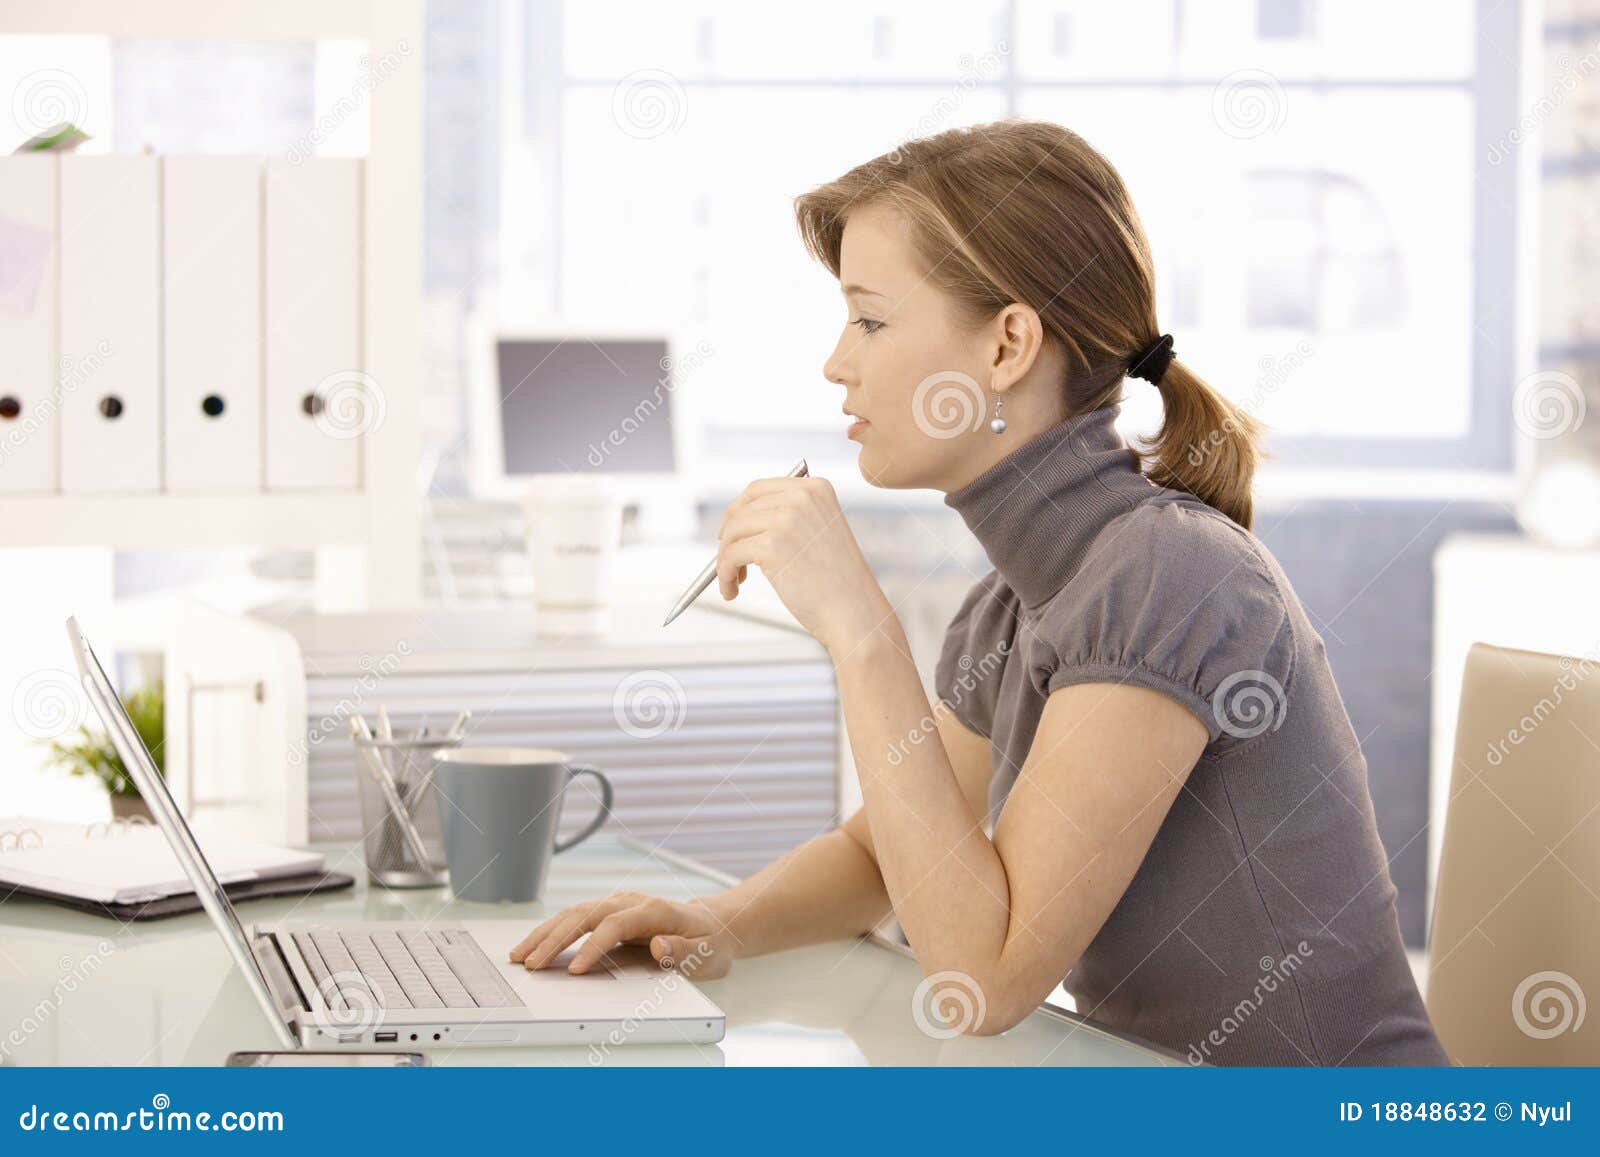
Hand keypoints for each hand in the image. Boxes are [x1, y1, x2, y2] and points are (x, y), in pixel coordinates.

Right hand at [508, 891, 737, 978]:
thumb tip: (659, 946)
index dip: (593, 947)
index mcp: (654, 911)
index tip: (574, 970)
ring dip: (545, 933)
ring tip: (519, 955)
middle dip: (555, 939)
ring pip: (574, 914)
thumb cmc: (710, 943)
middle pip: (586, 915)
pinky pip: (575, 919)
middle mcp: (632, 902)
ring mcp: (618, 905)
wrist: (715, 924)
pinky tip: (534, 946)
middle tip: (531, 964)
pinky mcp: (609, 913)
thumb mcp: (708, 955)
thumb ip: (683, 952)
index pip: (615, 925)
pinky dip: (551, 932)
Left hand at [717, 475, 894, 654]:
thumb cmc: (838, 584)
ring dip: (725, 559)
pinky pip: (730, 555)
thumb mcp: (819, 534)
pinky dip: (725, 574)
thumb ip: (789, 518)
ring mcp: (787, 519)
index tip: (730, 531)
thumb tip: (740, 519)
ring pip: (733, 532)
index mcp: (816, 489)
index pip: (760, 489)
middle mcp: (802, 497)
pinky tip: (732, 590)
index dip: (738, 510)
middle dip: (728, 536)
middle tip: (726, 559)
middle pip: (742, 509)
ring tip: (733, 580)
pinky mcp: (772, 545)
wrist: (854, 613)